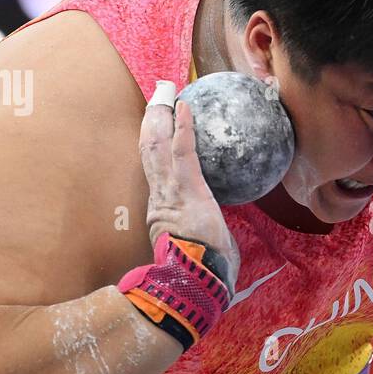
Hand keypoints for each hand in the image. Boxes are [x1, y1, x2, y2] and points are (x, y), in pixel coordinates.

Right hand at [138, 97, 240, 291]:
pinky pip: (183, 151)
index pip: (158, 173)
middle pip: (151, 152)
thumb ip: (207, 237)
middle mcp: (161, 197)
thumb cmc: (205, 272)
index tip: (156, 130)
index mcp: (164, 212)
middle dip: (152, 124)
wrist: (198, 281)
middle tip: (155, 98)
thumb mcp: (204, 249)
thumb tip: (220, 240)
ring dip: (161, 117)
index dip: (155, 149)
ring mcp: (171, 191)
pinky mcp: (186, 188)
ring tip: (164, 92)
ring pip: (159, 146)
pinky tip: (185, 106)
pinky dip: (183, 126)